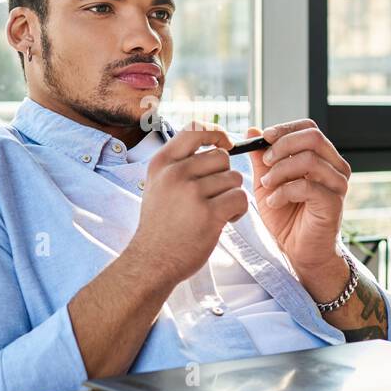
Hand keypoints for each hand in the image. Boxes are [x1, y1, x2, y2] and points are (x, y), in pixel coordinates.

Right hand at [126, 122, 249, 286]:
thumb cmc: (160, 224)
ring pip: (233, 179)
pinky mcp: (208, 213)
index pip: (195, 129)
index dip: (216, 133)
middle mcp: (175, 173)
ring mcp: (191, 193)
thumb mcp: (158, 185)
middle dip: (225, 176)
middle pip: (221, 157)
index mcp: (162, 163)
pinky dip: (238, 210)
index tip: (226, 144)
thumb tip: (216, 143)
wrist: (151, 261)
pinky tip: (224, 221)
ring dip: (231, 195)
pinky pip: (239, 198)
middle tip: (214, 196)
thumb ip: (180, 164)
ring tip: (216, 212)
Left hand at [243, 119, 351, 282]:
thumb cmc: (286, 217)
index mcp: (322, 158)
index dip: (285, 129)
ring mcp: (337, 184)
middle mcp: (335, 167)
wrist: (299, 251)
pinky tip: (274, 202)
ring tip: (267, 186)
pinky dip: (284, 191)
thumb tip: (252, 130)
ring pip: (309, 159)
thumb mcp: (267, 183)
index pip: (309, 128)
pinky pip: (307, 186)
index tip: (264, 137)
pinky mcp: (333, 203)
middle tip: (265, 162)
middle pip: (313, 137)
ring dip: (281, 170)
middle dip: (283, 145)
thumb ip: (261, 159)